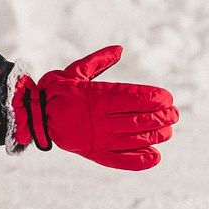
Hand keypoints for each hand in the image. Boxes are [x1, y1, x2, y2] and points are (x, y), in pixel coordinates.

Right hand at [14, 45, 176, 170]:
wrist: (34, 116)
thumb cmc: (57, 91)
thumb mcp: (76, 71)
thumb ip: (100, 61)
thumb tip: (120, 49)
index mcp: (99, 97)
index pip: (136, 98)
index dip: (156, 99)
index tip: (168, 98)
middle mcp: (102, 119)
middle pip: (141, 119)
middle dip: (163, 117)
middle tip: (174, 115)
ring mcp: (100, 138)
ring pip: (136, 139)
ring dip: (157, 135)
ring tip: (167, 131)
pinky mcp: (96, 154)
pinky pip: (122, 160)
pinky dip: (140, 160)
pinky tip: (155, 156)